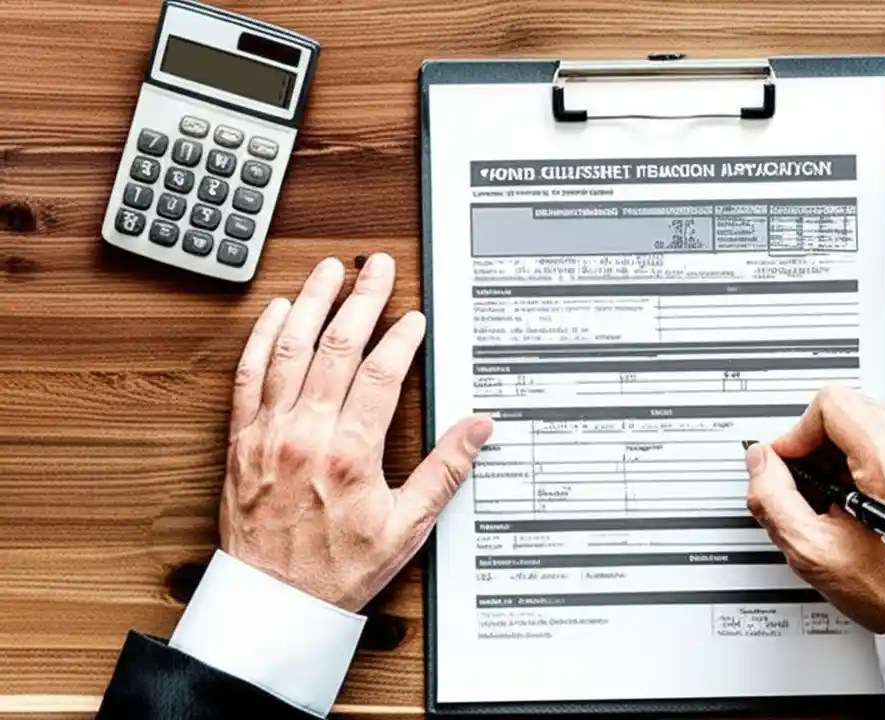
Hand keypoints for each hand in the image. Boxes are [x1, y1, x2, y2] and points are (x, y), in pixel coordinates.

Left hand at [221, 254, 492, 611]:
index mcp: (351, 455)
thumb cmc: (338, 569)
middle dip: (360, 300)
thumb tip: (478, 429)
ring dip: (311, 304)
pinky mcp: (240, 440)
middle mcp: (306, 435)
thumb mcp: (406, 528)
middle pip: (337, 348)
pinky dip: (260, 339)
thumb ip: (445, 472)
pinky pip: (247, 376)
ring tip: (328, 271)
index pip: (381, 374)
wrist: (273, 601)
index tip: (413, 318)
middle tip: (375, 267)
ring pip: (289, 350)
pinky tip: (277, 312)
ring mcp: (268, 433)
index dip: (400, 337)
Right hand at [745, 386, 884, 632]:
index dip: (797, 431)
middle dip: (817, 440)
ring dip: (838, 451)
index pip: (832, 403)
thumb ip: (774, 499)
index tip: (788, 462)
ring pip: (869, 421)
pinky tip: (855, 500)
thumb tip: (761, 463)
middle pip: (851, 406)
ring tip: (831, 497)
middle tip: (805, 481)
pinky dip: (863, 459)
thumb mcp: (814, 553)